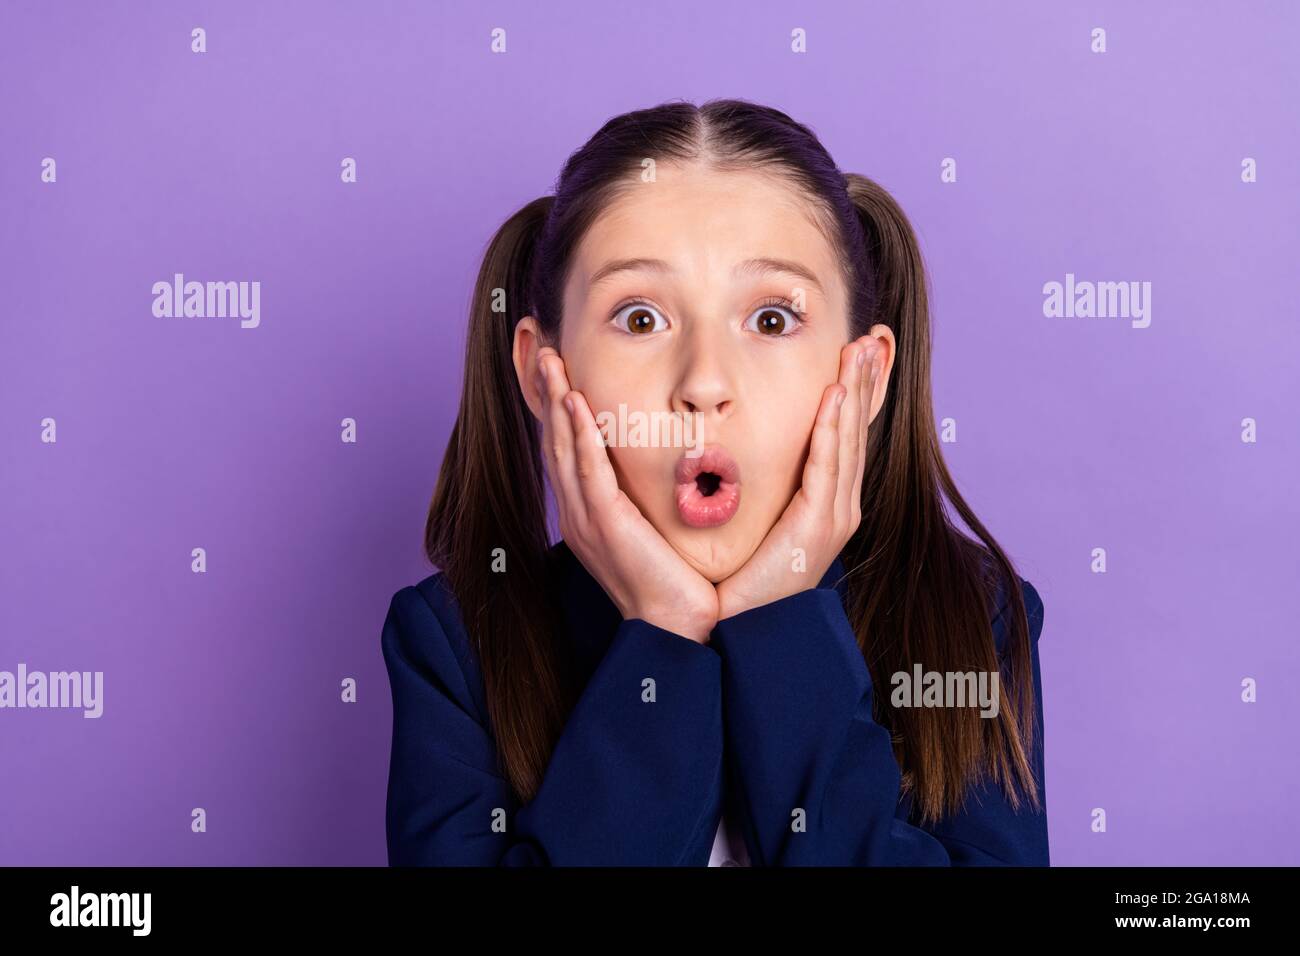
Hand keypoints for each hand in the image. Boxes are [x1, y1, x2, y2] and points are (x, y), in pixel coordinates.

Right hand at [535, 347, 719, 643]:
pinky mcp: (604, 526)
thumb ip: (655, 492)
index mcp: (588, 514)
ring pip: (562, 449)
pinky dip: (578, 434)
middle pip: (554, 441)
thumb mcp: (660, 527)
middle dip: (546, 393)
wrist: (679, 627)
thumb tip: (678, 460)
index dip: (557, 407)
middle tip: (542, 349)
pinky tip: (574, 403)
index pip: (566, 449)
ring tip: (550, 361)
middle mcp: (578, 514)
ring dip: (555, 401)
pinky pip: (586, 472)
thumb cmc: (677, 581)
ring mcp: (586, 520)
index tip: (555, 367)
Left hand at [715, 337, 883, 620]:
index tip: (861, 351)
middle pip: (854, 430)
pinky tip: (834, 396)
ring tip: (860, 351)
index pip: (844, 434)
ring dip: (855, 392)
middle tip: (870, 337)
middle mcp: (840, 506)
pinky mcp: (819, 527)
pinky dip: (832, 428)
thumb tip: (738, 447)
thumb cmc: (740, 577)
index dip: (856, 392)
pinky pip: (827, 467)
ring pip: (846, 440)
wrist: (742, 629)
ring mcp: (835, 517)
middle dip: (865, 381)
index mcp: (827, 503)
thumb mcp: (754, 517)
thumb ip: (756, 481)